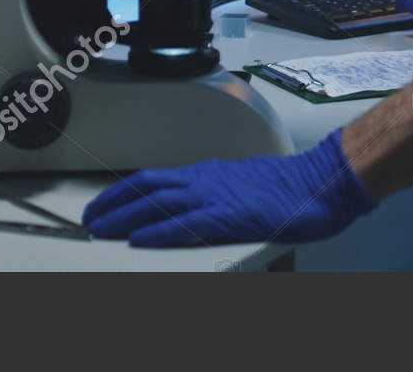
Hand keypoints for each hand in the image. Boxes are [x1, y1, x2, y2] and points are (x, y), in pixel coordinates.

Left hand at [83, 130, 375, 246]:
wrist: (322, 182)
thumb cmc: (292, 187)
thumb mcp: (245, 187)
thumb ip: (220, 196)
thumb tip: (202, 210)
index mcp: (209, 174)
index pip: (155, 178)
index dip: (125, 190)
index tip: (105, 202)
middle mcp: (206, 180)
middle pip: (147, 186)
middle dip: (113, 202)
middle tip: (90, 218)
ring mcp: (216, 196)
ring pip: (158, 202)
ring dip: (124, 216)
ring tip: (100, 228)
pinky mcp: (229, 215)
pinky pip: (185, 223)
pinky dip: (159, 230)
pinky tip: (140, 238)